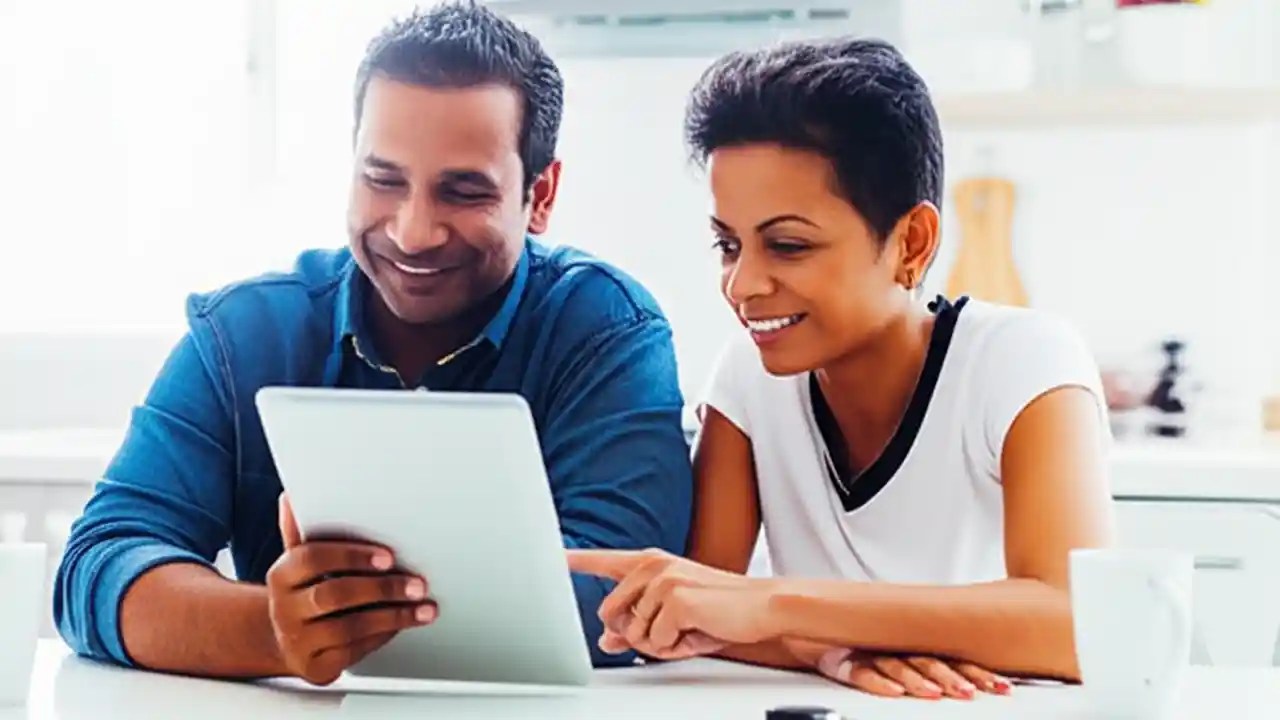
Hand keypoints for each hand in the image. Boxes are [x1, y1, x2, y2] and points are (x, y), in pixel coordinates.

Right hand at [266, 494, 435, 684]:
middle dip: (382, 588)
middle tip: (417, 584)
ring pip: (349, 627)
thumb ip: (304, 531)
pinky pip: (354, 651)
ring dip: (393, 616)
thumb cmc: (305, 591)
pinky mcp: (315, 666)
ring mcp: (298, 640)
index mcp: (282, 574)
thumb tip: (292, 497)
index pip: (312, 557)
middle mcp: (284, 608)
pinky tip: (404, 623)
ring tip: (423, 607)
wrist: (287, 638)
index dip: (351, 555)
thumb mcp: (301, 560)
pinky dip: (383, 636)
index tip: (388, 556)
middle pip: (334, 594)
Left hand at [568, 549, 776, 658]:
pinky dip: (674, 647)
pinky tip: (696, 632)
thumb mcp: (672, 618)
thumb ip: (637, 622)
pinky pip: (655, 641)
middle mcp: (653, 566)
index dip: (575, 560)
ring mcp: (663, 580)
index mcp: (651, 563)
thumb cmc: (720, 610)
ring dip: (659, 643)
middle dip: (633, 634)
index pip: (604, 560)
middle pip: (610, 614)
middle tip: (669, 632)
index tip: (550, 556)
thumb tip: (607, 638)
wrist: (762, 606)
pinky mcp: (675, 599)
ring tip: (689, 629)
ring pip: (633, 633)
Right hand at [797, 642, 1011, 699]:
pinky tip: (892, 692)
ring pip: (899, 666)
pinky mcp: (846, 661)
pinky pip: (863, 672)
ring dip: (918, 681)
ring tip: (934, 694)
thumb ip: (932, 666)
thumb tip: (974, 681)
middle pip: (930, 662)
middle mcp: (898, 648)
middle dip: (953, 679)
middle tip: (970, 694)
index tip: (1002, 688)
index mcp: (917, 648)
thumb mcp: (903, 656)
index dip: (978, 673)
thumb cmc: (865, 649)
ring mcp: (873, 654)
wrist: (818, 635)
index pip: (953, 660)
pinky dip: (878, 682)